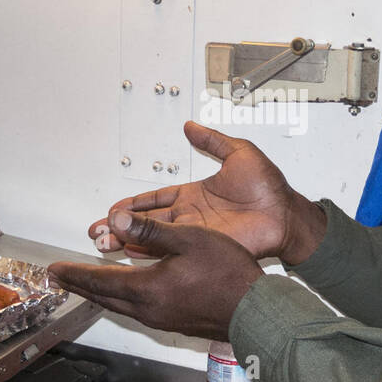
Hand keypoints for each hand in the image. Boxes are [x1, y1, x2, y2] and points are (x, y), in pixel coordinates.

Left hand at [50, 210, 263, 340]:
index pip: (98, 280)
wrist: (253, 311)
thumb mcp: (189, 239)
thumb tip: (117, 219)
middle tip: (59, 278)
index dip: (73, 273)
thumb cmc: (228, 273)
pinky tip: (125, 292)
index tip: (53, 269)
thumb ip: (150, 230)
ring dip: (98, 292)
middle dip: (79, 285)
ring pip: (118, 305)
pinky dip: (120, 298)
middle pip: (102, 296)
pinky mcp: (172, 322)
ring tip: (85, 283)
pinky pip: (135, 309)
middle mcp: (147, 309)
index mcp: (146, 288)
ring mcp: (160, 319)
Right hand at [88, 121, 326, 263]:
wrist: (285, 213)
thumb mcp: (238, 153)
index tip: (112, 208)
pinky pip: (172, 251)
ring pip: (154, 238)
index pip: (156, 200)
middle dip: (120, 226)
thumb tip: (190, 126)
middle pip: (147, 222)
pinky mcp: (204, 248)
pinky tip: (130, 256)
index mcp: (195, 194)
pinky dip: (150, 254)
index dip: (133, 204)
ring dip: (128, 240)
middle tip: (97, 230)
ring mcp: (196, 234)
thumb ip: (211, 141)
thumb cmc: (269, 186)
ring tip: (104, 244)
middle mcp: (191, 216)